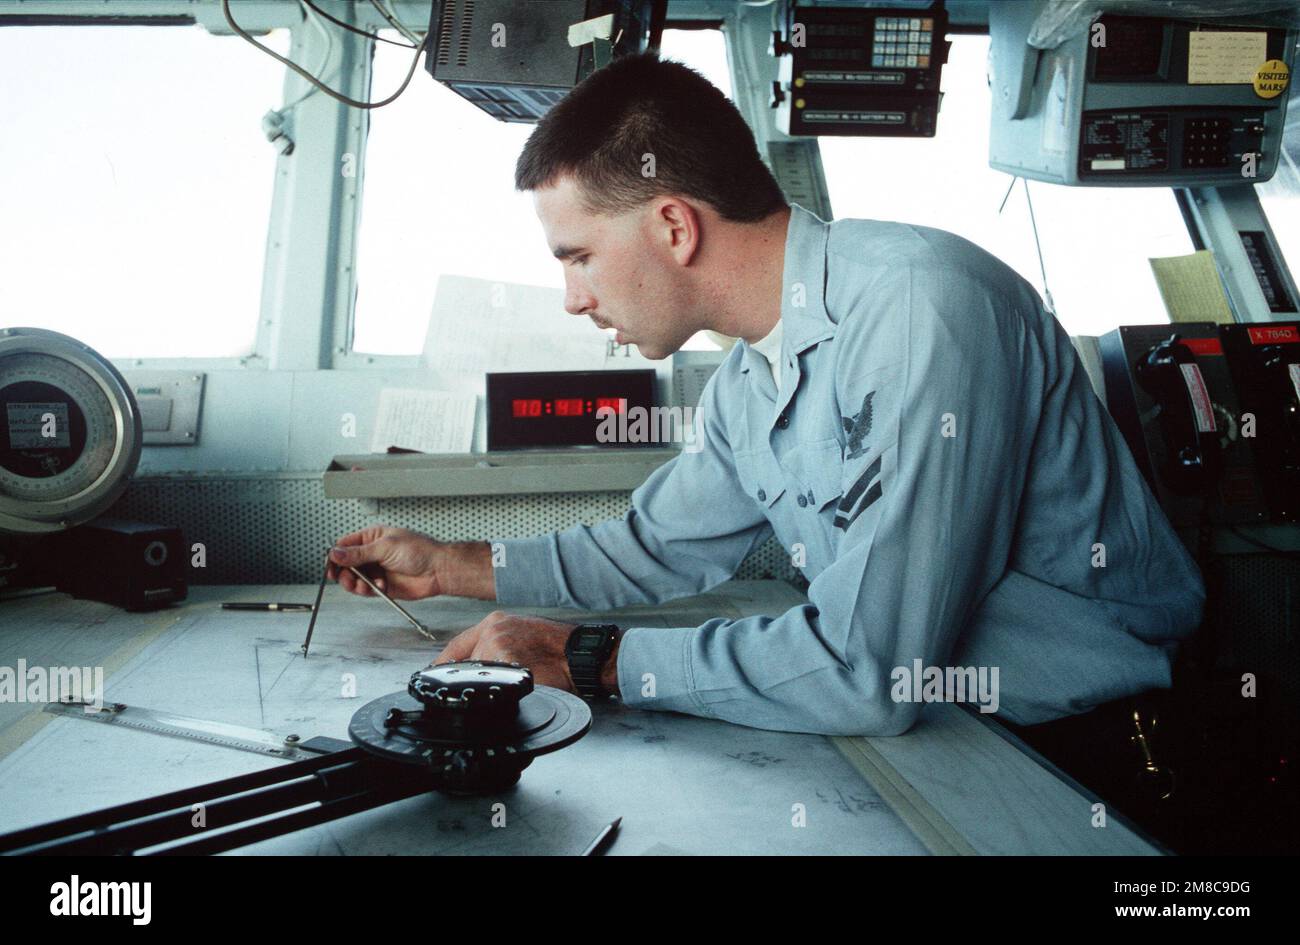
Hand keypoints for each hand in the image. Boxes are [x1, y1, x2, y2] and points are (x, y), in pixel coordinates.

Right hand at [327, 526, 444, 599]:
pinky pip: (366, 590)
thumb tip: (336, 553)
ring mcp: (377, 570)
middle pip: (346, 564)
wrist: (438, 570)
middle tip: (346, 578)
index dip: (335, 556)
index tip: (331, 565)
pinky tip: (379, 587)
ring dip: (355, 583)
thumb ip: (359, 553)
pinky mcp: (382, 585)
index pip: (345, 545)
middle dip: (344, 573)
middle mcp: (372, 554)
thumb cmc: (421, 551)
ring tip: (363, 584)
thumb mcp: (386, 547)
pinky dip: (368, 590)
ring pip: (354, 579)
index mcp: (372, 538)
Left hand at [434, 612, 578, 692]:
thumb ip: (495, 645)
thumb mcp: (521, 635)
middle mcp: (493, 632)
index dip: (443, 664)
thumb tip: (476, 667)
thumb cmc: (557, 647)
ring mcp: (498, 648)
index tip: (434, 675)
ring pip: (478, 680)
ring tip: (519, 682)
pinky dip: (501, 695)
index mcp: (495, 623)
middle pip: (464, 666)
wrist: (580, 654)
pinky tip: (521, 688)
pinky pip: (493, 689)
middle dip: (474, 680)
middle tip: (492, 686)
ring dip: (490, 689)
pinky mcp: (507, 666)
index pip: (456, 645)